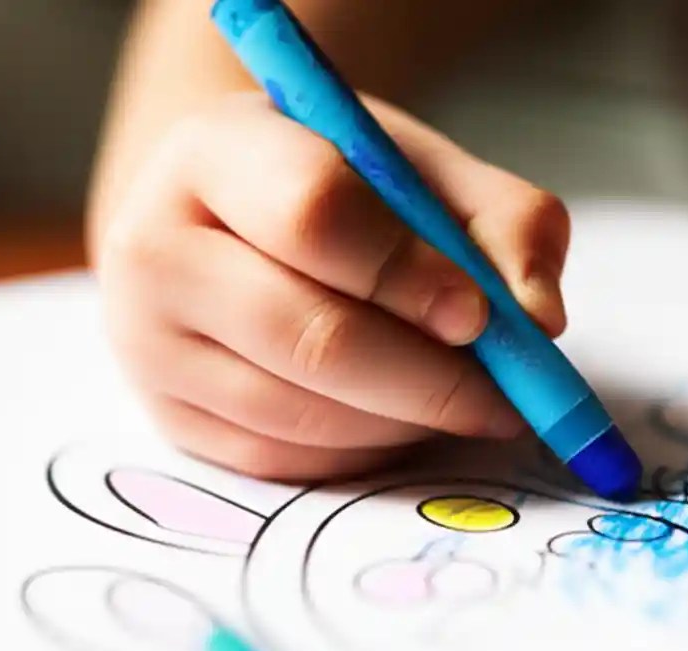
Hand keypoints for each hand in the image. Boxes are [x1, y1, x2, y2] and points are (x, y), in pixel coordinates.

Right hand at [94, 93, 568, 478]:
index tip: (479, 313)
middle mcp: (154, 246)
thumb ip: (506, 222)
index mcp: (213, 152)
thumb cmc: (342, 187)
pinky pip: (285, 462)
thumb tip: (540, 320)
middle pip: (307, 334)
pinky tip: (403, 419)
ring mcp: (147, 343)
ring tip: (466, 401)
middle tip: (506, 395)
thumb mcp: (425, 170)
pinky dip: (366, 454)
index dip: (408, 272)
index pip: (312, 215)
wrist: (237, 221)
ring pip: (300, 413)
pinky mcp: (169, 419)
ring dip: (406, 422)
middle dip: (428, 378)